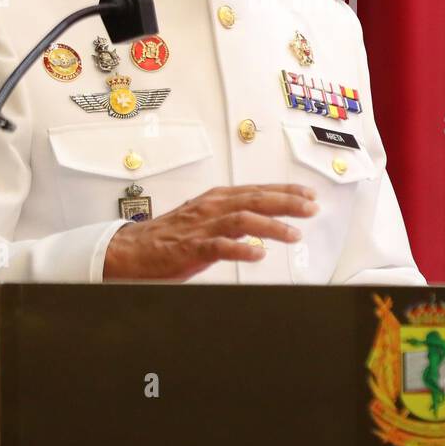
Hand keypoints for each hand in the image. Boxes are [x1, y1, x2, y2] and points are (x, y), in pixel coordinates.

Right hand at [103, 183, 318, 280]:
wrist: (132, 250)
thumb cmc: (170, 236)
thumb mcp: (206, 218)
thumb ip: (233, 216)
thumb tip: (265, 218)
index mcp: (216, 199)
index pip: (257, 190)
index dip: (285, 191)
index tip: (309, 194)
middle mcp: (211, 207)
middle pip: (255, 199)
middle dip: (287, 203)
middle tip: (312, 209)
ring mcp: (201, 227)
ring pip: (242, 220)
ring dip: (271, 227)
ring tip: (294, 235)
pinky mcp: (190, 248)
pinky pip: (219, 247)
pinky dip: (240, 249)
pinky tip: (258, 255)